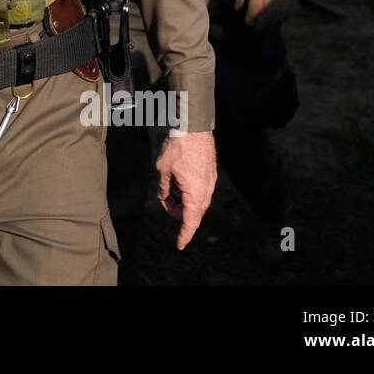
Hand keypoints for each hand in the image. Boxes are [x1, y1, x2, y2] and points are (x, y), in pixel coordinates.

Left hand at [156, 131, 216, 248]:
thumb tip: (164, 198)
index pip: (190, 222)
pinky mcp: (210, 175)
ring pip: (197, 202)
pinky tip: (178, 182)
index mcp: (195, 193)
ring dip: (184, 202)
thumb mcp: (163, 170)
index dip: (184, 235)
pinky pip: (201, 191)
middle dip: (179, 213)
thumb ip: (164, 189)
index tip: (179, 245)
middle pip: (194, 212)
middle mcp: (206, 191)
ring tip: (169, 190)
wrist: (194, 128)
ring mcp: (210, 183)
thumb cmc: (178, 148)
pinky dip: (189, 193)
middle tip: (165, 202)